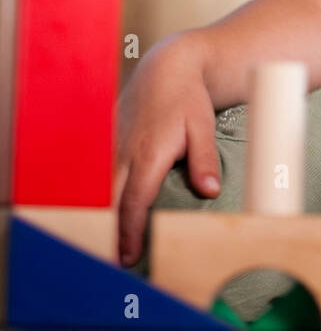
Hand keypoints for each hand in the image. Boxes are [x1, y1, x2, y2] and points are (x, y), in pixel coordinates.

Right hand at [113, 32, 220, 267]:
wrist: (166, 68)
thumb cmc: (187, 99)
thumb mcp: (203, 126)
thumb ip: (204, 160)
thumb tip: (210, 191)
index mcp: (148, 154)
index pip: (134, 202)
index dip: (129, 232)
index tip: (129, 257)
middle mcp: (125, 153)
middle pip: (109, 202)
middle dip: (108, 232)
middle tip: (110, 263)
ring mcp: (113, 146)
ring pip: (100, 189)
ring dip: (102, 216)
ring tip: (103, 245)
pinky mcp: (109, 141)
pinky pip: (99, 174)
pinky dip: (99, 195)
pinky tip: (100, 214)